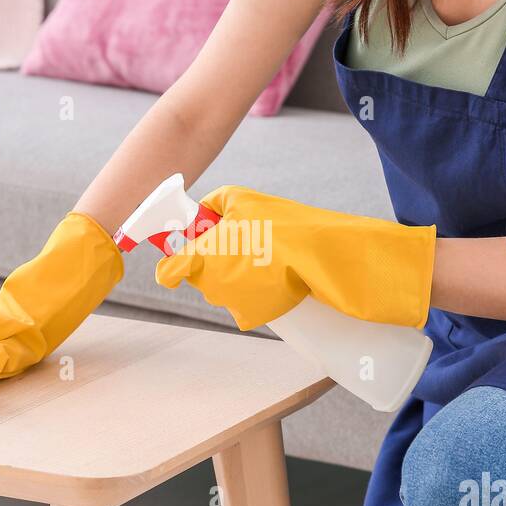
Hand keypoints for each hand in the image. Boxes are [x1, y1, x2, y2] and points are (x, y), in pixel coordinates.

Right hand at [155, 185, 436, 330]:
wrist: (344, 264)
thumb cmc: (277, 253)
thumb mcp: (218, 256)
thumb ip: (182, 263)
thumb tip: (162, 276)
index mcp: (233, 201)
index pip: (194, 218)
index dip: (187, 243)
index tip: (188, 264)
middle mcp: (255, 215)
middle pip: (214, 250)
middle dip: (215, 274)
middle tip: (227, 283)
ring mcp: (279, 240)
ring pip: (240, 272)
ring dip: (240, 290)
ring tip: (259, 294)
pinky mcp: (298, 263)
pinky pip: (268, 283)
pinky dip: (265, 297)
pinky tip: (274, 305)